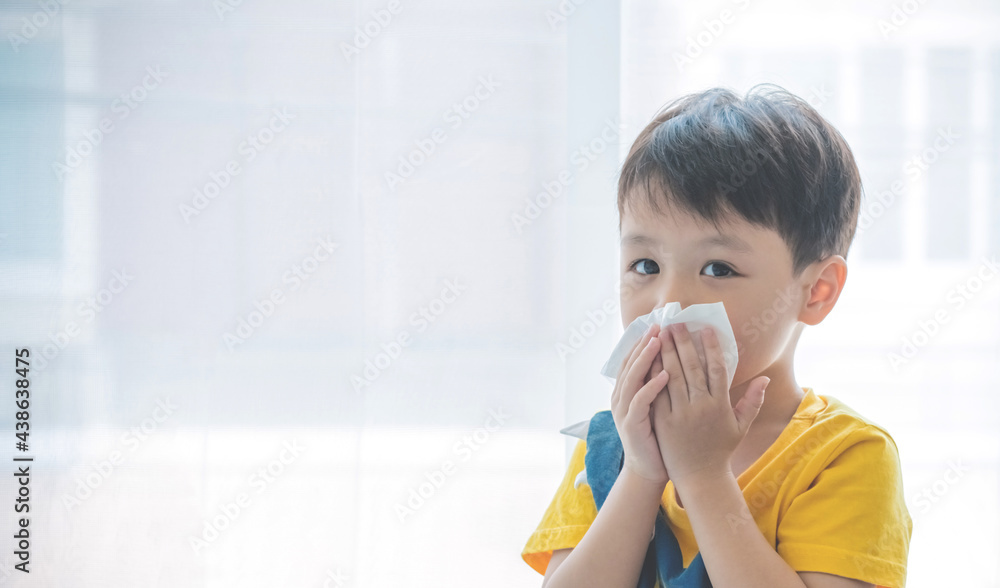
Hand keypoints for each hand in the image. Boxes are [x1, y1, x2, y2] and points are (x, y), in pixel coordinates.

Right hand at [610, 323, 670, 484]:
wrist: (648, 469)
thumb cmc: (657, 437)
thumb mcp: (656, 406)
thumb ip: (658, 384)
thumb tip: (672, 360)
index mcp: (626, 392)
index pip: (633, 360)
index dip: (644, 343)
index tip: (659, 326)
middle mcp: (621, 398)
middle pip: (631, 364)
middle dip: (644, 344)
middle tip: (659, 326)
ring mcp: (624, 411)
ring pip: (633, 378)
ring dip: (646, 359)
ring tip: (659, 342)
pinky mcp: (632, 424)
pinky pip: (641, 401)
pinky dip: (652, 386)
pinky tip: (666, 374)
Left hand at [649, 323, 769, 487]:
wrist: (700, 476)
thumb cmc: (720, 450)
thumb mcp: (740, 426)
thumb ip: (753, 401)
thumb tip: (765, 378)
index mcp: (720, 405)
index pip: (716, 369)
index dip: (711, 347)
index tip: (705, 329)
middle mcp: (701, 407)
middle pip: (691, 367)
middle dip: (683, 343)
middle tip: (676, 323)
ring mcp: (681, 413)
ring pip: (672, 376)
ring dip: (666, 352)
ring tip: (662, 334)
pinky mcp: (663, 421)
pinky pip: (658, 393)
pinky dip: (653, 374)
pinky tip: (650, 358)